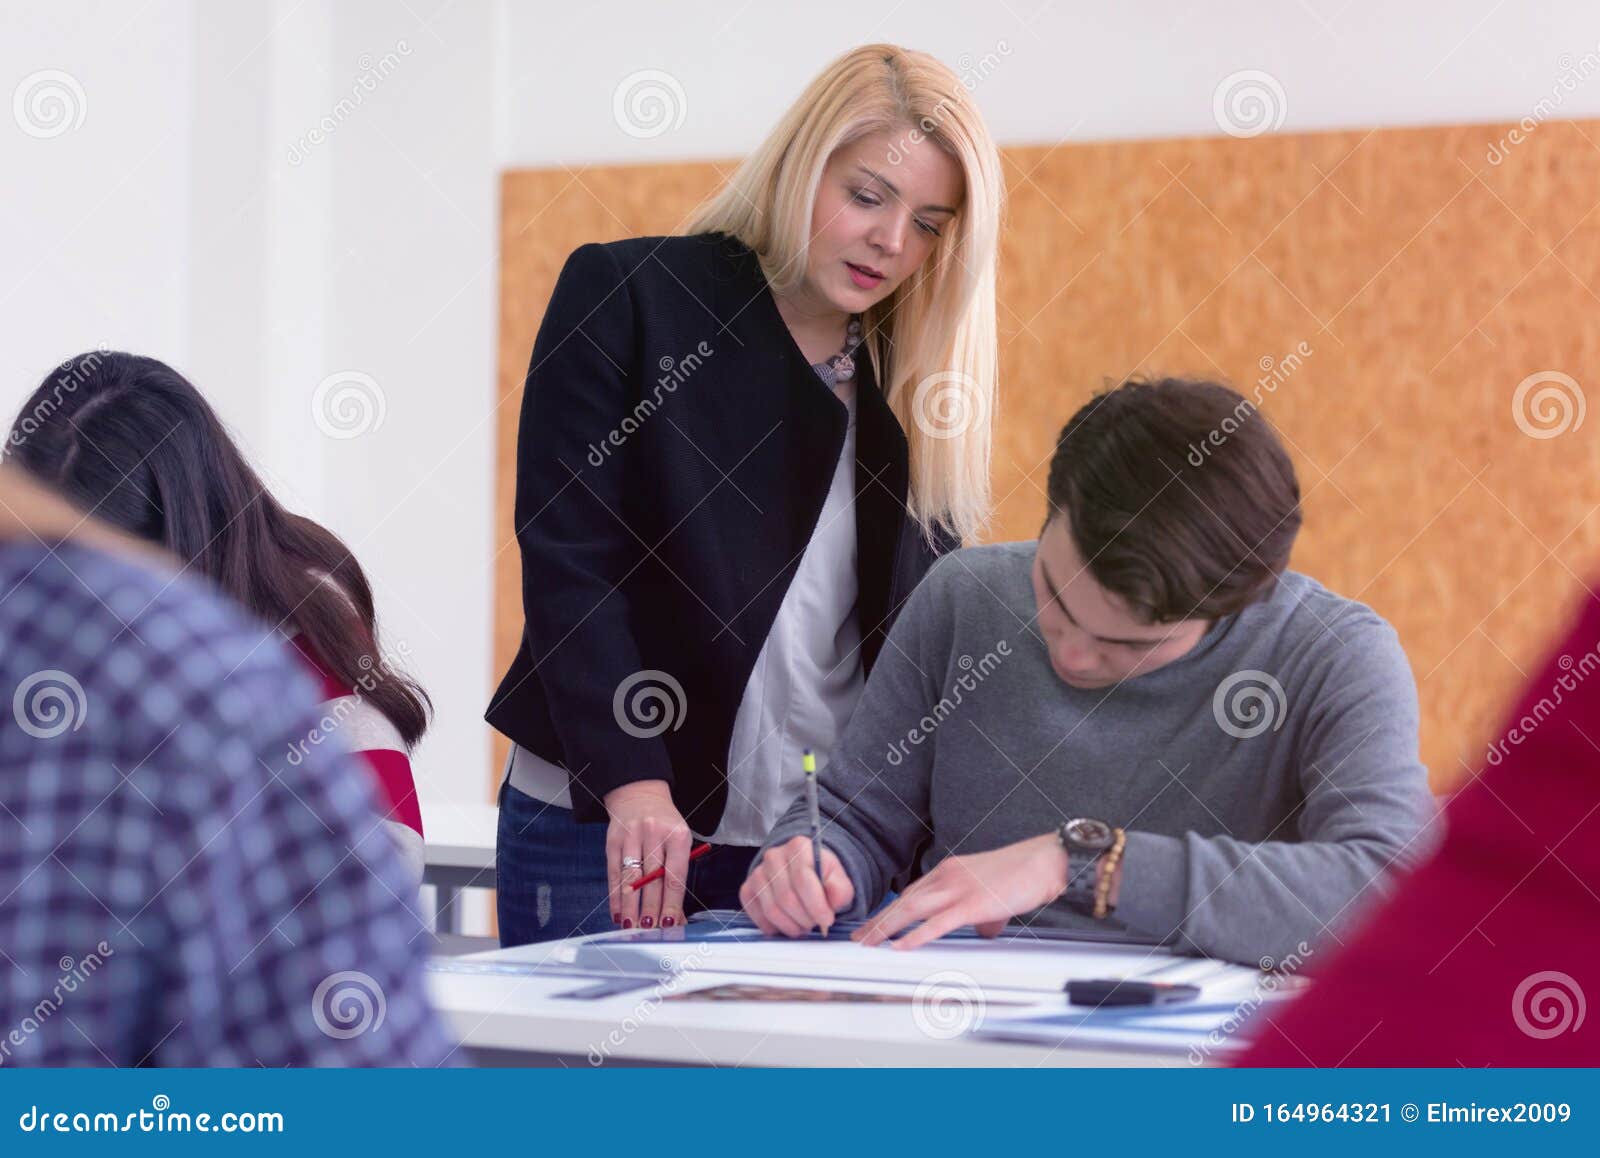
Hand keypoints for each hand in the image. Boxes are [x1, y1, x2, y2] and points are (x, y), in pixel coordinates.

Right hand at [604, 780, 692, 930]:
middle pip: (652, 880)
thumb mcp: (679, 840)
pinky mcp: (612, 841)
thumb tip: (675, 915)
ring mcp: (631, 836)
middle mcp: (654, 834)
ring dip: (631, 907)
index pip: (675, 876)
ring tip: (633, 927)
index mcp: (677, 835)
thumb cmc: (664, 824)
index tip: (670, 924)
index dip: (671, 903)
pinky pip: (613, 874)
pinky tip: (617, 914)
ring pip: (630, 879)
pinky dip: (615, 897)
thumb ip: (677, 875)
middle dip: (651, 910)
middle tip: (651, 932)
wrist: (639, 794)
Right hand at [739, 835, 854, 936]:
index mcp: (798, 847)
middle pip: (786, 898)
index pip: (803, 879)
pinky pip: (758, 917)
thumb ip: (840, 889)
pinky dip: (775, 928)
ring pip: (772, 910)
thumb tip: (834, 899)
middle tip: (815, 924)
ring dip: (791, 927)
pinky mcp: (747, 889)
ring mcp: (757, 873)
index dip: (816, 905)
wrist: (803, 870)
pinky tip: (788, 924)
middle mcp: (773, 856)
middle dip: (804, 919)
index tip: (827, 920)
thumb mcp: (838, 879)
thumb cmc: (821, 875)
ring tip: (804, 926)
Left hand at [852, 833, 1069, 949]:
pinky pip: (937, 924)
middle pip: (904, 901)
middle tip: (858, 936)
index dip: (890, 909)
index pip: (912, 892)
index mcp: (950, 870)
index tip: (874, 922)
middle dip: (879, 920)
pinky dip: (915, 936)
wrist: (1045, 860)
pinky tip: (899, 946)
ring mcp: (958, 889)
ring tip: (867, 943)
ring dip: (885, 928)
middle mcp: (947, 876)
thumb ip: (984, 914)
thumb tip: (984, 931)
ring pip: (911, 910)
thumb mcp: (995, 894)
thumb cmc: (1024, 874)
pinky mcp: (972, 904)